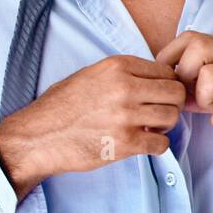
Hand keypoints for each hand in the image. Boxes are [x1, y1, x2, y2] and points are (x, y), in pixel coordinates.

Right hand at [0, 55, 186, 200]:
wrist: (37, 137)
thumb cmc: (62, 107)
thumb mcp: (90, 75)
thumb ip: (124, 74)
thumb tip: (158, 77)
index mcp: (117, 67)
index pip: (166, 71)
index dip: (166, 85)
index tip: (157, 96)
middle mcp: (124, 88)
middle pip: (175, 93)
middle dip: (172, 104)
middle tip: (158, 112)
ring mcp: (125, 116)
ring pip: (172, 117)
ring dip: (165, 126)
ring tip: (149, 128)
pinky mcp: (125, 143)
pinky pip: (162, 144)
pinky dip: (157, 145)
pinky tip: (143, 143)